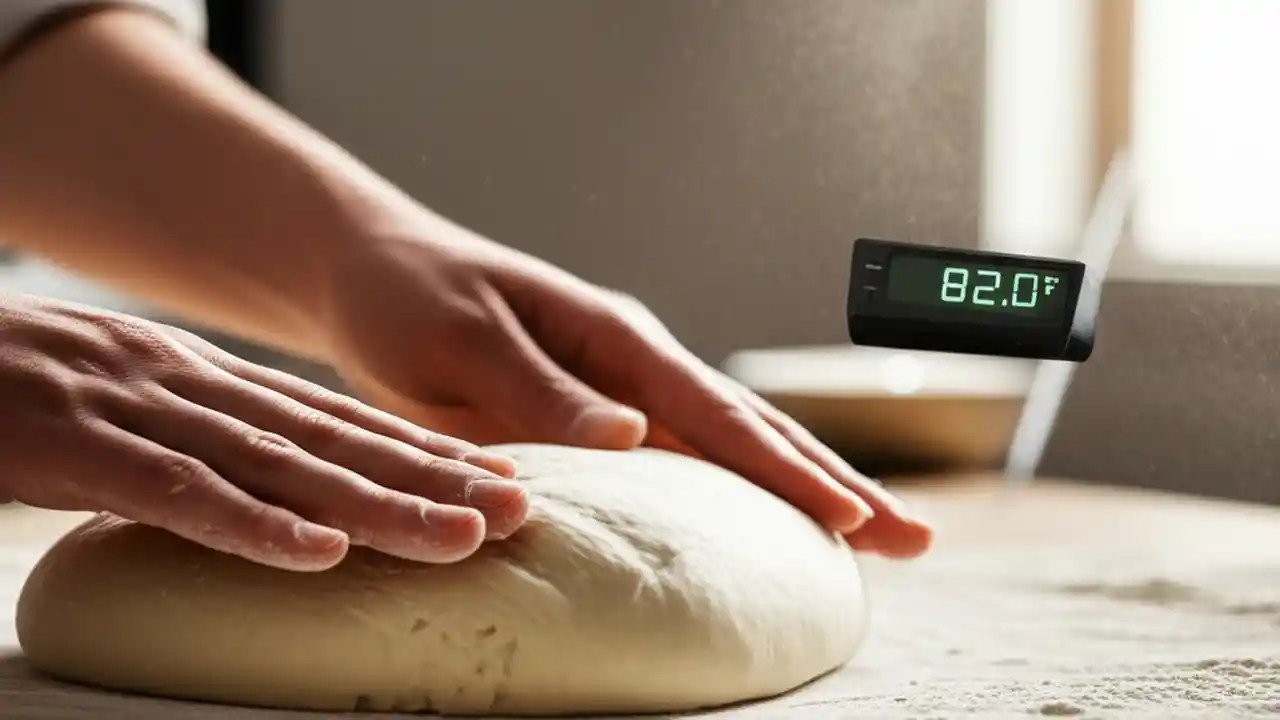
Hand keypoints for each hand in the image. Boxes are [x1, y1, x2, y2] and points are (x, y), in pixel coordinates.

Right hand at [0, 294, 528, 570]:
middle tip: (517, 510)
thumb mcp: (124, 400)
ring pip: (277, 465)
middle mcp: (188, 384)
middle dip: (431, 478)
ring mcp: (134, 412)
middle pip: (331, 439)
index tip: (495, 475)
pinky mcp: (72, 448)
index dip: (420, 448)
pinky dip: (249, 526)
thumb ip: (196, 434)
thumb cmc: (12, 384)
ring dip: (376, 504)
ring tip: (460, 538)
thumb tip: (272, 479)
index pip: (333, 416)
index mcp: (203, 376)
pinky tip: (318, 553)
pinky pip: (174, 494)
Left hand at [321, 219, 932, 557]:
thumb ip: (543, 390)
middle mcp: (635, 365)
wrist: (376, 276)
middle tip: (916, 537)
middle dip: (834, 485)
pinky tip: (769, 532)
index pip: (717, 414)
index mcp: (616, 339)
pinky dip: (737, 498)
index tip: (852, 517)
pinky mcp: (598, 420)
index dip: (786, 471)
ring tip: (876, 538)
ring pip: (732, 450)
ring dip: (803, 493)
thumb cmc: (411, 299)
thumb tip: (632, 436)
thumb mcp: (463, 342)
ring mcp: (624, 392)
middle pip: (754, 431)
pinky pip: (682, 466)